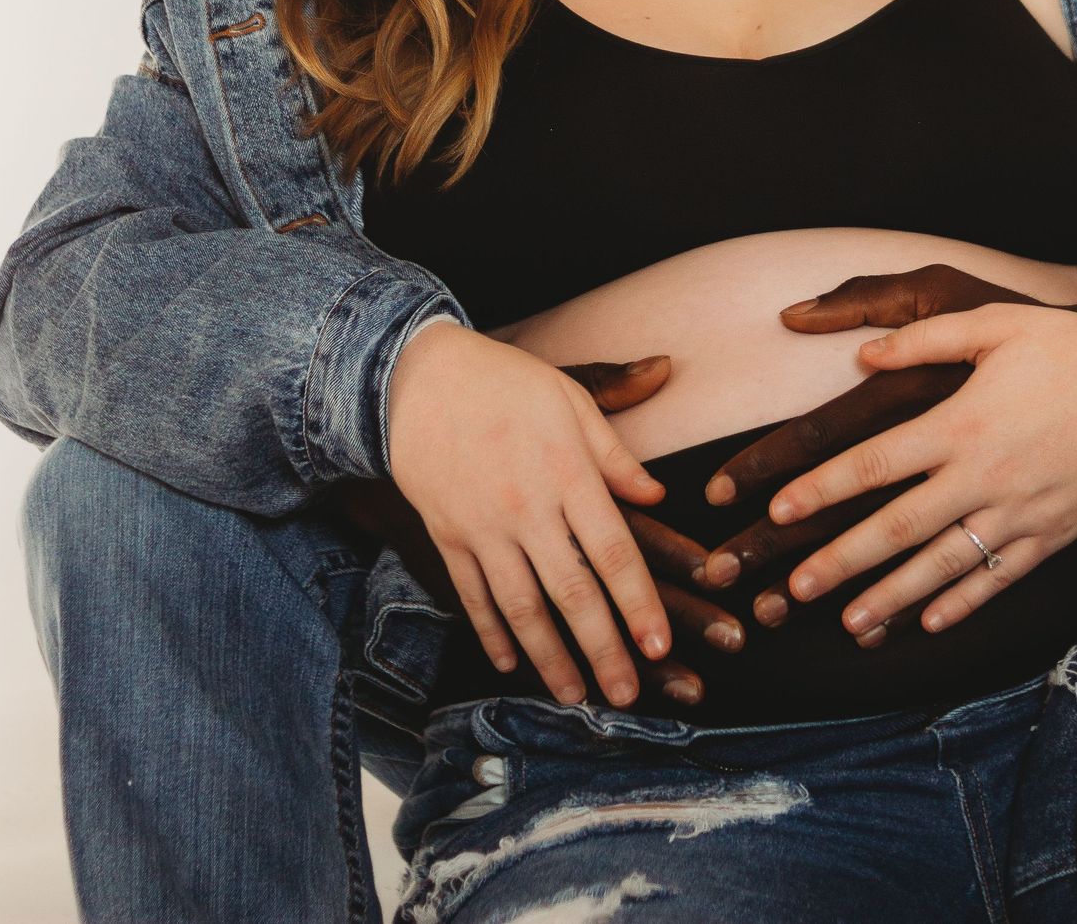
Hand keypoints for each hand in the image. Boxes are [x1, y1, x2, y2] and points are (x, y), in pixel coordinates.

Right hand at [332, 347, 742, 708]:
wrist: (416, 379)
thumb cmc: (505, 382)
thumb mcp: (570, 399)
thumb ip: (615, 454)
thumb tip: (658, 495)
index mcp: (567, 471)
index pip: (612, 550)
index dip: (637, 603)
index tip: (659, 646)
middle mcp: (528, 508)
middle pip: (572, 592)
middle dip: (602, 649)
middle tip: (626, 695)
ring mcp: (484, 527)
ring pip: (521, 608)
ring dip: (550, 658)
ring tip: (574, 697)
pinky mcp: (448, 537)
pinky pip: (473, 597)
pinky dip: (492, 635)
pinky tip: (511, 665)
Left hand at [755, 295, 1076, 643]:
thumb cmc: (1067, 346)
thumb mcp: (993, 324)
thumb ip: (923, 340)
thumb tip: (862, 356)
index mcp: (961, 422)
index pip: (875, 464)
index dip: (823, 490)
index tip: (778, 512)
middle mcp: (984, 475)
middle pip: (898, 528)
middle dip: (842, 561)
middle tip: (793, 590)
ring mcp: (1020, 512)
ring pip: (944, 566)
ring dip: (893, 598)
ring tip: (849, 624)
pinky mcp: (1053, 535)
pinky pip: (1000, 578)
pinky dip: (963, 604)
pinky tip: (931, 624)